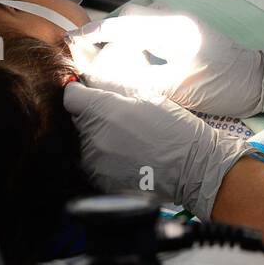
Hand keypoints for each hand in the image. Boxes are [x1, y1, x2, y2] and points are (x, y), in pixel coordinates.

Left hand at [63, 82, 263, 220]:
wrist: (193, 168)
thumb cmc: (176, 129)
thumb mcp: (149, 97)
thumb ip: (116, 90)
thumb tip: (95, 83)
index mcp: (102, 110)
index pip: (70, 96)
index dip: (78, 92)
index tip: (87, 93)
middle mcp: (92, 136)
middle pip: (76, 120)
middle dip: (90, 116)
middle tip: (117, 119)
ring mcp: (94, 163)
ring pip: (83, 144)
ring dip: (97, 139)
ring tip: (126, 141)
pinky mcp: (100, 182)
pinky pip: (92, 165)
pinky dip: (104, 160)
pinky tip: (128, 158)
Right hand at [67, 3, 263, 116]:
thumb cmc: (226, 85)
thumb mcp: (179, 89)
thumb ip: (139, 82)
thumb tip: (105, 81)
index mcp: (173, 27)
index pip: (125, 21)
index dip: (96, 31)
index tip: (73, 40)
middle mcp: (177, 19)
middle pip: (132, 18)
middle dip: (108, 33)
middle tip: (88, 53)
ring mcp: (186, 25)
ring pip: (144, 24)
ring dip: (124, 37)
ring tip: (105, 58)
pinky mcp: (192, 34)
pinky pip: (157, 31)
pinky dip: (140, 42)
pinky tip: (134, 61)